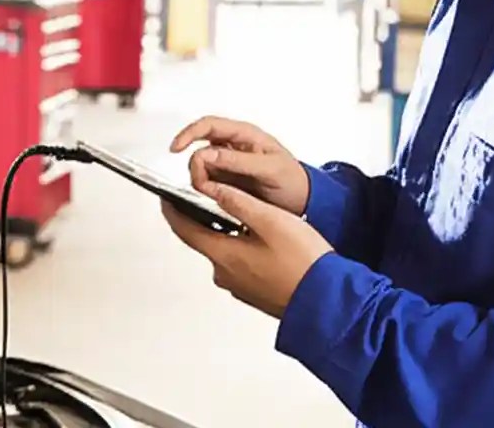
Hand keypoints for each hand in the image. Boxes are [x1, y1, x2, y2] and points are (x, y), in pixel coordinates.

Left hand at [161, 180, 332, 318]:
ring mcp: (239, 286)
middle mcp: (225, 274)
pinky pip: (239, 264)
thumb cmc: (304, 263)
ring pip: (224, 251)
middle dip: (204, 217)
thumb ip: (238, 202)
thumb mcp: (271, 220)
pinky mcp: (254, 292)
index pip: (184, 229)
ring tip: (247, 214)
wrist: (328, 303)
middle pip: (203, 239)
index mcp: (224, 256)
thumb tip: (213, 190)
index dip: (172, 209)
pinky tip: (263, 239)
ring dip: (228, 232)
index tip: (165, 196)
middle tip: (212, 197)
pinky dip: (243, 247)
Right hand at [171, 116, 309, 215]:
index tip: (176, 148)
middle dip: (197, 167)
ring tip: (220, 195)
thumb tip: (207, 154)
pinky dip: (207, 190)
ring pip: (200, 167)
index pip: (209, 125)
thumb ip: (238, 161)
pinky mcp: (225, 180)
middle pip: (199, 148)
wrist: (302, 201)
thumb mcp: (269, 169)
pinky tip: (220, 198)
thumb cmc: (292, 180)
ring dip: (202, 182)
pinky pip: (206, 182)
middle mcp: (232, 146)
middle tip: (205, 185)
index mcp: (244, 135)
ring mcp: (227, 163)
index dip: (189, 134)